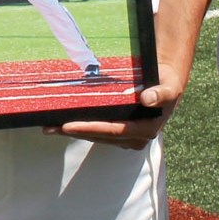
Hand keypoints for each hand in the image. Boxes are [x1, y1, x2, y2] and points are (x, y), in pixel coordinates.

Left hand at [49, 61, 186, 149]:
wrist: (166, 81)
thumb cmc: (168, 82)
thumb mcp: (169, 86)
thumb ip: (161, 93)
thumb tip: (147, 99)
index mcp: (146, 130)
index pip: (112, 131)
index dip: (89, 128)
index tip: (67, 125)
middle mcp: (135, 137)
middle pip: (98, 136)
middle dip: (73, 132)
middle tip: (49, 127)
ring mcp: (126, 136)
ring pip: (95, 135)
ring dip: (72, 131)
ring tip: (49, 127)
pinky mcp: (118, 132)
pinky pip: (97, 131)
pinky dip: (80, 126)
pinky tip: (61, 123)